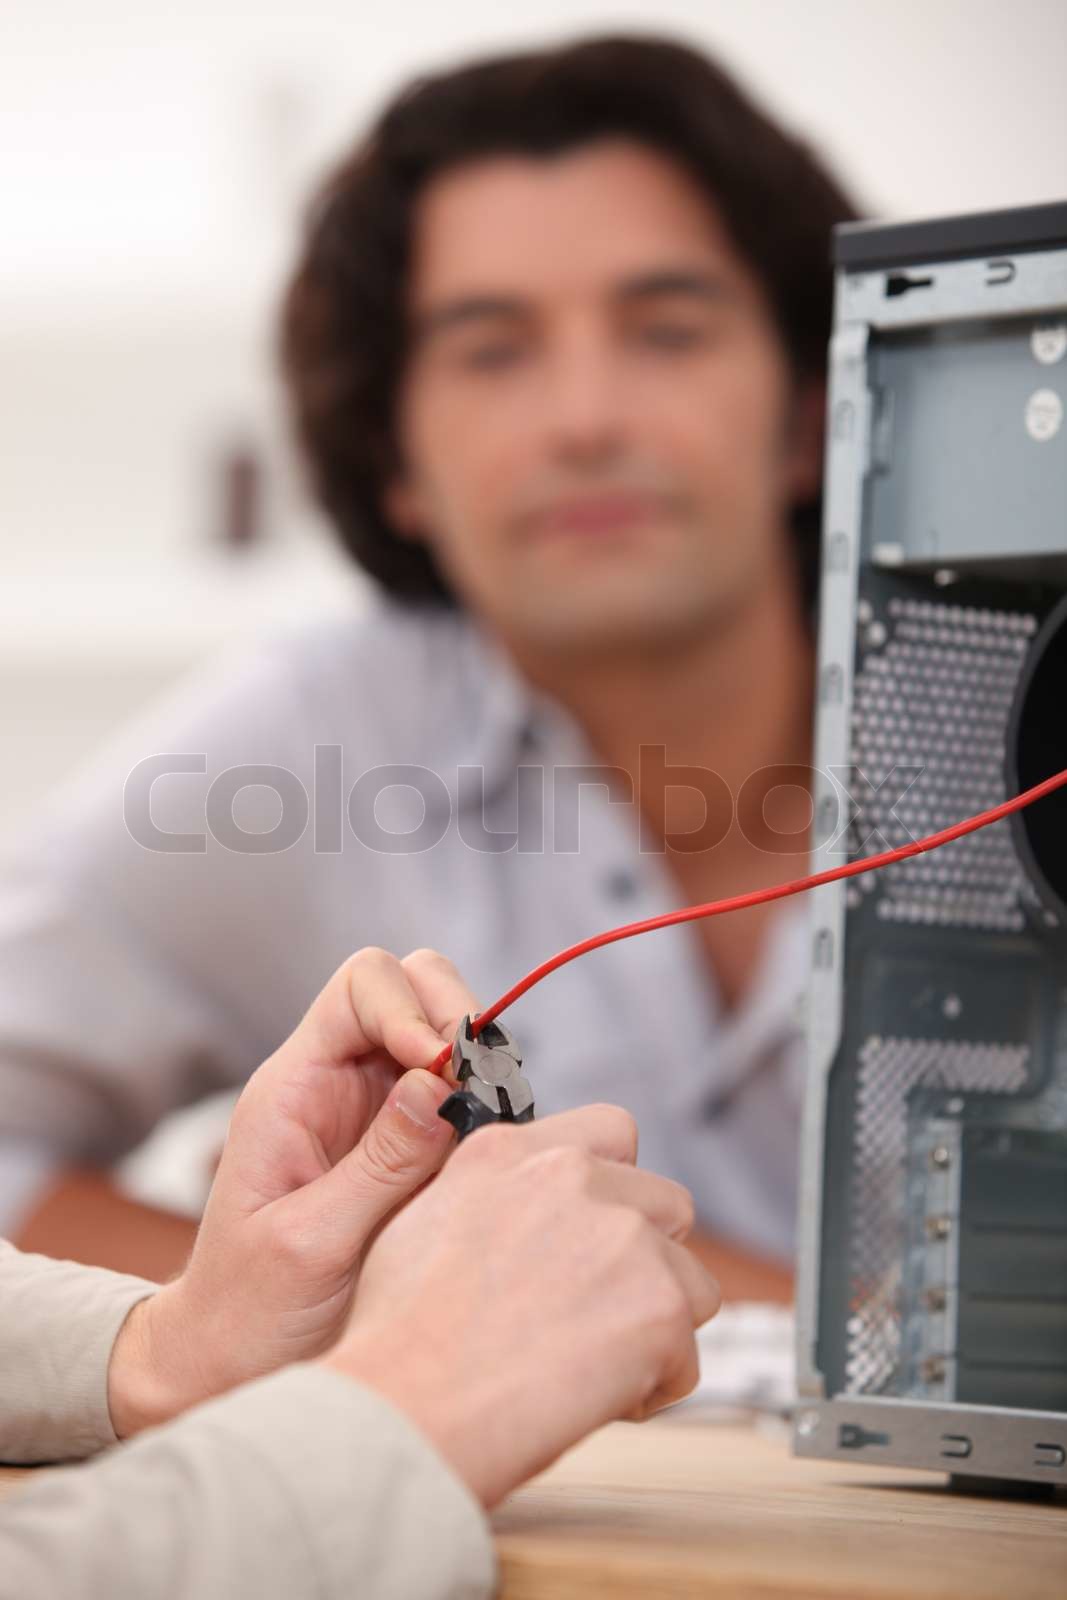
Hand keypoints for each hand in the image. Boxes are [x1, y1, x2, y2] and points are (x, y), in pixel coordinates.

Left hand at [109, 946, 475, 1435]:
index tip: (442, 1068)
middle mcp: (340, 1083)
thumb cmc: (251, 1311)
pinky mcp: (414, 1148)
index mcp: (294, 1087)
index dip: (410, 1006)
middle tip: (484, 1090)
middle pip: (414, 987)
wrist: (232, 1364)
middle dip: (460, 1020)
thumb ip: (378, 1164)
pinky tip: (498, 1161)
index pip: (361, 985)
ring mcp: (380, 1111)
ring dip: (483, 1067)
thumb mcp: (310, 1244)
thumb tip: (438, 1079)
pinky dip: (491, 1111)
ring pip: (449, 1037)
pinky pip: (465, 1097)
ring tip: (497, 1131)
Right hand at [323, 1105, 720, 1507]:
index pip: (611, 1131)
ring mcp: (623, 1235)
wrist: (404, 1411)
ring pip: (688, 1281)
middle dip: (645, 1259)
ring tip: (587, 1367)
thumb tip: (526, 1208)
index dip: (612, 1191)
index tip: (592, 1237)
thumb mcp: (416, 1222)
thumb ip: (487, 1193)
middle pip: (666, 1205)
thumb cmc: (395, 1342)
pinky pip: (688, 1356)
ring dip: (651, 1322)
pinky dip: (653, 1387)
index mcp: (509, 1151)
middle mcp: (571, 1175)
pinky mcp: (659, 1303)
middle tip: (594, 1314)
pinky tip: (591, 1402)